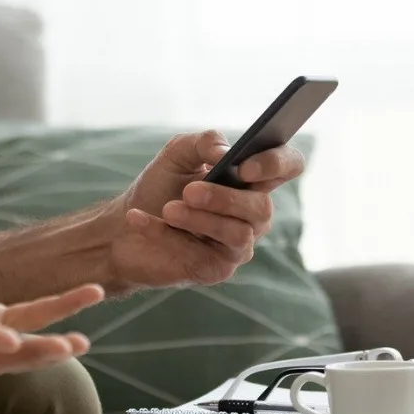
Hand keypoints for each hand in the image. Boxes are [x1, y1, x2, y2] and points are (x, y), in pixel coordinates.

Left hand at [106, 131, 303, 289]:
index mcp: (250, 180)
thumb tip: (225, 152)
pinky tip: (139, 218)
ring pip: (238, 234)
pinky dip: (167, 234)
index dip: (277, 164)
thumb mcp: (177, 154)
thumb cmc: (159, 187)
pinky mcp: (216, 269)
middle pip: (262, 207)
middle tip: (189, 191)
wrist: (125, 226)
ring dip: (199, 219)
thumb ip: (203, 143)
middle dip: (224, 198)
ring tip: (168, 209)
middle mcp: (252, 214)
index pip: (288, 166)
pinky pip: (202, 254)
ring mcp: (238, 244)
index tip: (244, 166)